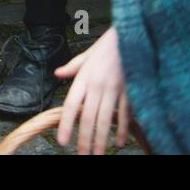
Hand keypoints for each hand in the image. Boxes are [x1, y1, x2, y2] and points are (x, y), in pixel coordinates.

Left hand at [55, 29, 129, 154]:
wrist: (132, 33)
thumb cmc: (109, 44)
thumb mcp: (88, 53)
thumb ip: (73, 67)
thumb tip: (57, 73)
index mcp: (84, 76)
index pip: (71, 104)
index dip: (66, 124)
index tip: (62, 141)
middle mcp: (97, 84)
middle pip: (88, 117)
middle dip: (84, 140)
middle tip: (82, 156)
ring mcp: (115, 88)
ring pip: (106, 119)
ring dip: (101, 140)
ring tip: (97, 155)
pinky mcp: (130, 89)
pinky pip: (125, 113)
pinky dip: (123, 129)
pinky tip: (120, 142)